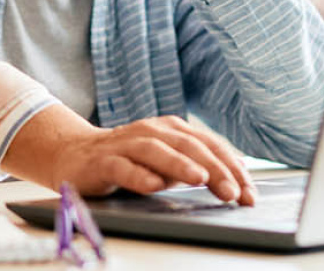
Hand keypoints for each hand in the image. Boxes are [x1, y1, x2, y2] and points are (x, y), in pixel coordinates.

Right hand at [7, 105, 254, 204]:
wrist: (74, 155)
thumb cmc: (128, 160)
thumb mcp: (166, 162)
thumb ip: (196, 165)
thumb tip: (237, 174)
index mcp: (171, 130)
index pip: (208, 146)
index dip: (231, 168)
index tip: (249, 193)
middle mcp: (150, 131)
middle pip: (187, 146)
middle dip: (214, 169)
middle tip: (234, 192)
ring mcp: (125, 144)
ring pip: (155, 150)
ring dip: (179, 164)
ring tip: (200, 178)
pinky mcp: (102, 161)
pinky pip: (121, 167)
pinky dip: (139, 175)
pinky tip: (153, 186)